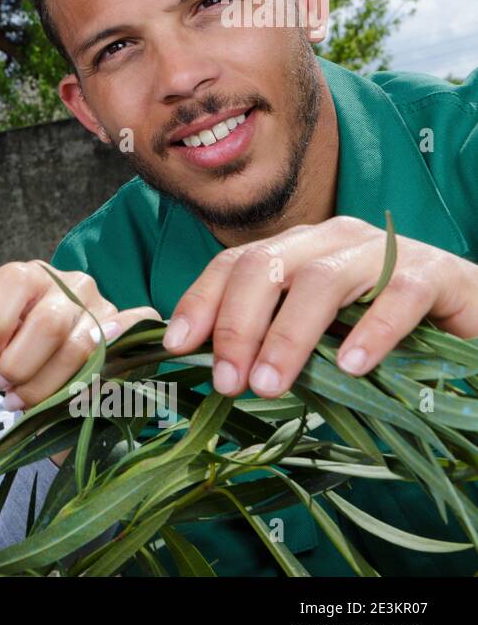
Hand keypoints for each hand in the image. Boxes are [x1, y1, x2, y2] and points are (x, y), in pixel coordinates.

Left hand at [0, 261, 159, 410]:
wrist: (64, 343)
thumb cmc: (21, 337)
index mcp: (31, 275)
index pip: (13, 283)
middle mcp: (71, 283)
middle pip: (49, 323)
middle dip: (20, 364)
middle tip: (4, 386)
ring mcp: (102, 304)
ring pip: (80, 349)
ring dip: (47, 384)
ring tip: (23, 401)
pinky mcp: (128, 325)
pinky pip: (131, 335)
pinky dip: (108, 367)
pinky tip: (77, 396)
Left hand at [161, 216, 477, 397]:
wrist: (470, 317)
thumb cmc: (384, 331)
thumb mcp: (318, 334)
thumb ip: (273, 340)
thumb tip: (213, 370)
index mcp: (297, 249)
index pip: (233, 264)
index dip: (200, 301)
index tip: (175, 346)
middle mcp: (332, 240)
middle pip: (266, 267)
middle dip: (237, 325)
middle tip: (227, 382)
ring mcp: (384, 251)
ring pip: (321, 281)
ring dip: (289, 336)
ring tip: (271, 385)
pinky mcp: (437, 273)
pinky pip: (398, 295)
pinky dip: (371, 331)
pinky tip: (352, 367)